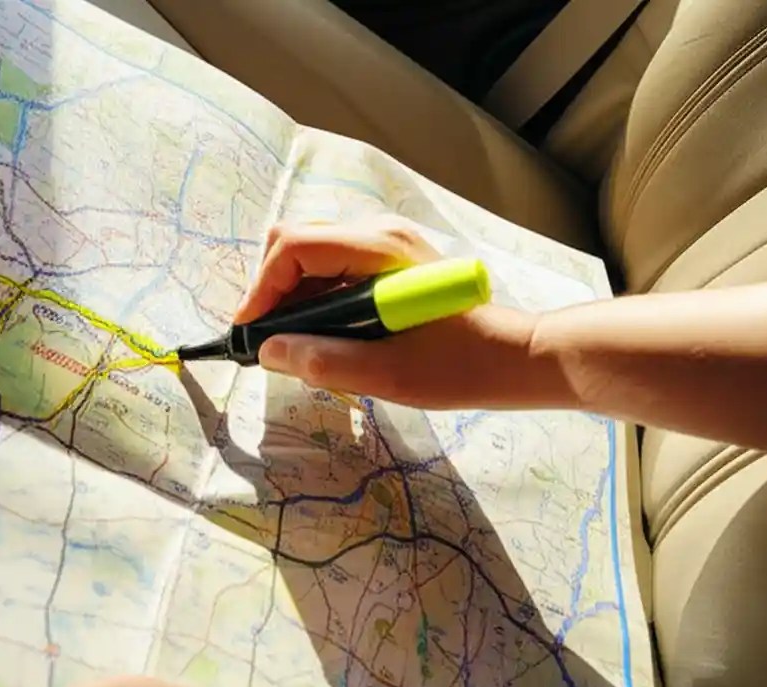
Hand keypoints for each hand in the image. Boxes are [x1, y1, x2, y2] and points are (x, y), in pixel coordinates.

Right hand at [235, 218, 571, 410]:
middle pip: (295, 242)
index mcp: (379, 251)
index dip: (261, 289)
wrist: (516, 357)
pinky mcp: (387, 260)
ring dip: (290, 297)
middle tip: (270, 342)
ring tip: (295, 345)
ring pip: (309, 255)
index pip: (294, 248)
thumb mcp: (388, 373)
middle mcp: (378, 233)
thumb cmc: (460, 366)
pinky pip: (330, 268)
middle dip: (271, 291)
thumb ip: (323, 360)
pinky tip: (323, 336)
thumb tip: (269, 350)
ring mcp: (383, 243)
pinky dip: (312, 298)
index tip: (250, 334)